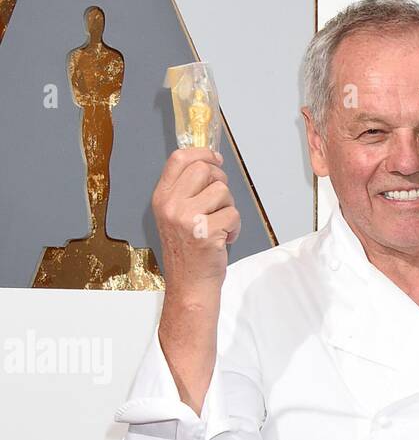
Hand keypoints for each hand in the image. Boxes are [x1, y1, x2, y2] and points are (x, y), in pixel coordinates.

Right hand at [152, 147, 240, 297]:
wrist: (189, 285)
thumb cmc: (188, 252)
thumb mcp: (176, 216)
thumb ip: (186, 191)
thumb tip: (209, 164)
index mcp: (161, 198)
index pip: (179, 159)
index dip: (202, 153)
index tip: (216, 159)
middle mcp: (170, 206)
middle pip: (204, 169)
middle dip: (220, 181)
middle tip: (220, 202)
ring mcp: (186, 219)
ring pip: (222, 191)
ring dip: (229, 208)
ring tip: (220, 226)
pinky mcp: (205, 232)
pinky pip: (233, 214)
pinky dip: (236, 228)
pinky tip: (224, 239)